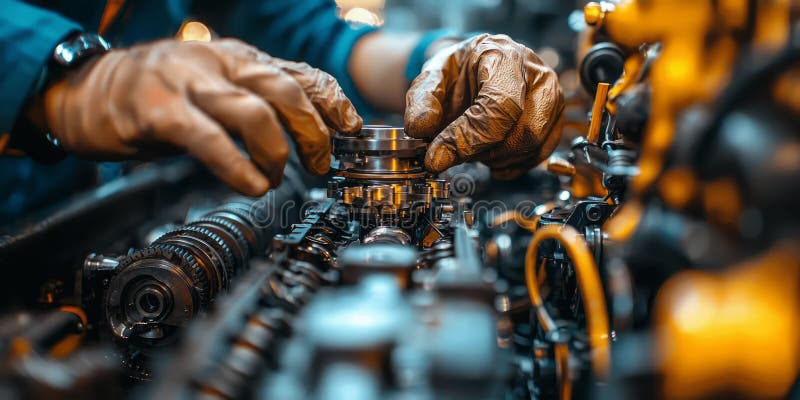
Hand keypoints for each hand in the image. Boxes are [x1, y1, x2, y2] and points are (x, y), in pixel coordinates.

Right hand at [44, 38, 361, 195]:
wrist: (87, 90)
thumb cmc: (157, 95)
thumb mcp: (217, 90)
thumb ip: (257, 103)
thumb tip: (307, 129)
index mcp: (238, 59)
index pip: (300, 73)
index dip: (332, 102)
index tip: (351, 129)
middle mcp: (220, 64)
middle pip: (286, 90)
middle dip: (313, 131)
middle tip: (321, 163)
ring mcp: (189, 83)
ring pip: (255, 111)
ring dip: (278, 151)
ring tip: (276, 176)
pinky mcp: (159, 109)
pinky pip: (211, 138)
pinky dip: (238, 166)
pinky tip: (252, 185)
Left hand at [405, 34, 564, 178]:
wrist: (479, 68)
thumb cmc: (460, 70)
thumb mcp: (432, 76)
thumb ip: (421, 101)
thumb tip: (422, 130)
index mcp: (506, 56)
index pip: (500, 105)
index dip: (468, 138)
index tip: (438, 155)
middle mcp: (538, 76)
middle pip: (522, 132)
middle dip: (481, 151)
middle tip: (452, 151)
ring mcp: (552, 100)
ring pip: (531, 147)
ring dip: (493, 158)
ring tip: (470, 147)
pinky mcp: (555, 122)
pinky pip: (537, 156)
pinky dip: (508, 165)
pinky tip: (488, 157)